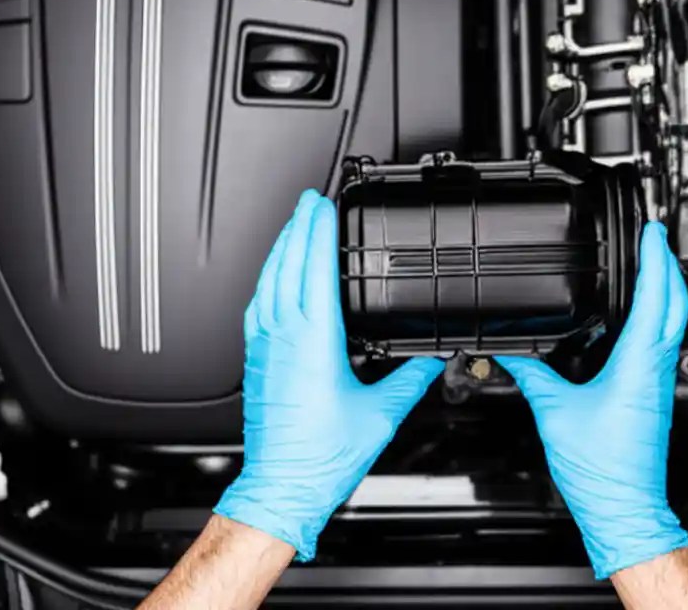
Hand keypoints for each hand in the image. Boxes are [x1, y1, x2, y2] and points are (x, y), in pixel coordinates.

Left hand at [215, 189, 445, 560]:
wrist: (282, 486)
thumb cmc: (321, 456)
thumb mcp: (382, 413)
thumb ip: (411, 379)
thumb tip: (432, 360)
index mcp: (315, 340)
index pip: (315, 268)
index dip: (319, 231)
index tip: (323, 206)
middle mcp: (284, 336)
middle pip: (287, 264)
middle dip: (298, 227)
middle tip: (308, 201)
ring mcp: (265, 347)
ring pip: (268, 282)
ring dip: (280, 248)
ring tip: (292, 227)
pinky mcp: (256, 361)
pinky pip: (257, 307)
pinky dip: (268, 280)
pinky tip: (273, 279)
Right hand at [497, 221, 687, 578]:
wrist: (623, 509)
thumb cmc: (601, 470)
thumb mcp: (554, 412)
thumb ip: (531, 374)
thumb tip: (510, 351)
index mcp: (638, 363)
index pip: (656, 296)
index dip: (654, 258)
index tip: (651, 231)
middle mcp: (655, 369)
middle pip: (675, 303)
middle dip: (666, 266)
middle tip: (654, 239)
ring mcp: (658, 383)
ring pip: (672, 324)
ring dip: (664, 291)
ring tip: (647, 268)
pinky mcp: (652, 397)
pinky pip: (660, 345)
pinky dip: (653, 320)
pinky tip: (635, 320)